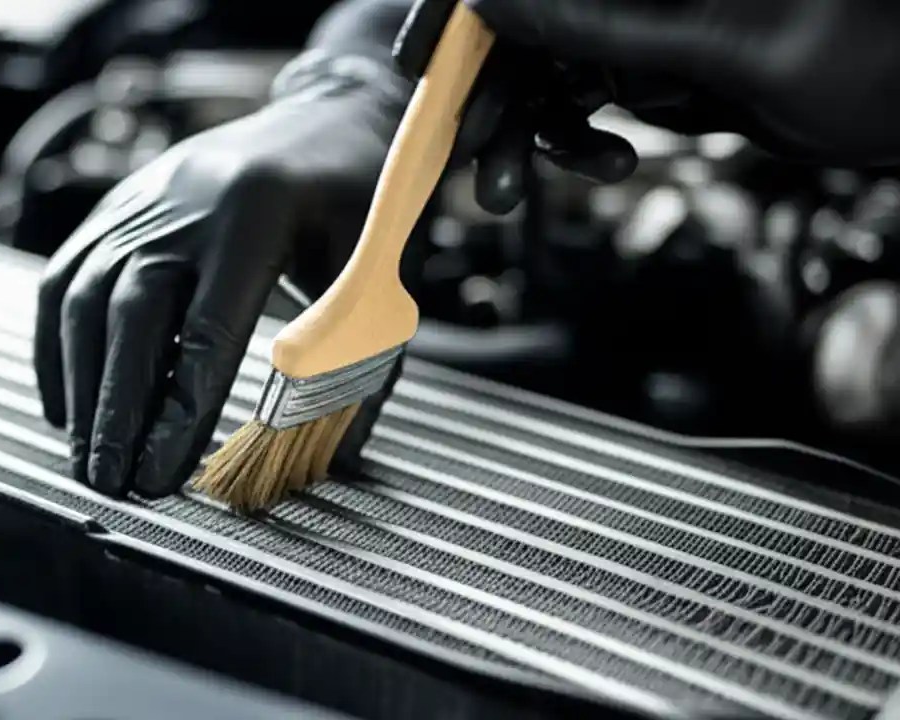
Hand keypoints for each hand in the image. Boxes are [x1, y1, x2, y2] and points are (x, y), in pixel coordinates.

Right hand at [35, 58, 419, 497]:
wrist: (326, 113)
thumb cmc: (360, 195)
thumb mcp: (378, 267)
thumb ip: (356, 358)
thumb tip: (334, 458)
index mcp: (256, 214)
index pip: (207, 327)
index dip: (180, 408)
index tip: (163, 472)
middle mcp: (184, 202)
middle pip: (129, 313)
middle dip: (114, 407)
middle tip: (109, 480)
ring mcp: (142, 200)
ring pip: (84, 296)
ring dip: (79, 384)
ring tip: (86, 456)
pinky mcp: (117, 206)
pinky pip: (66, 277)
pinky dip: (57, 346)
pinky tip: (67, 402)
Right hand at [476, 0, 899, 165]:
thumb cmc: (862, 54)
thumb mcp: (718, 42)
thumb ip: (601, 20)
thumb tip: (496, 5)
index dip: (465, 22)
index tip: (425, 68)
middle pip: (524, 31)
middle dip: (495, 100)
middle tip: (475, 164)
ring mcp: (639, 21)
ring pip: (546, 73)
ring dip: (530, 135)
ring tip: (517, 190)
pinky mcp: (651, 64)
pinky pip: (585, 102)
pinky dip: (580, 143)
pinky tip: (604, 165)